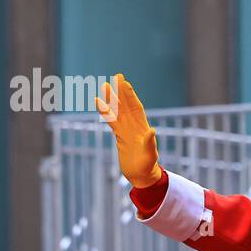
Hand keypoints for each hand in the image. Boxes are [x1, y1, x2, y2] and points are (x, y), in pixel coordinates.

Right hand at [96, 73, 163, 187]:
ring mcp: (126, 130)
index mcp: (142, 128)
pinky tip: (98, 102)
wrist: (142, 176)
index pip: (135, 108)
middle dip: (122, 91)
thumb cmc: (147, 166)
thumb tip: (152, 131)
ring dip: (112, 98)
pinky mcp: (120, 136)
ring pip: (117, 111)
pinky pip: (111, 121)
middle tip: (117, 75)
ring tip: (104, 85)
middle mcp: (134, 126)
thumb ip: (150, 143)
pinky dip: (105, 112)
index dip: (130, 96)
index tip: (125, 83)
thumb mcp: (150, 155)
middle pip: (126, 104)